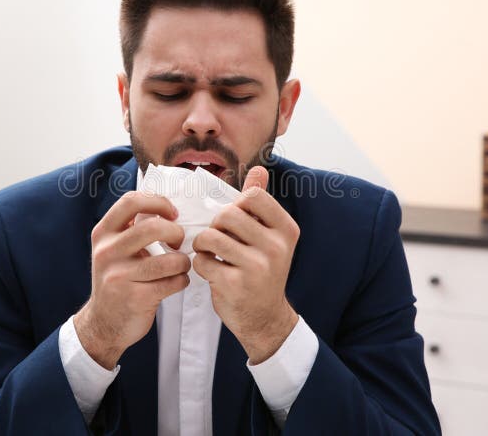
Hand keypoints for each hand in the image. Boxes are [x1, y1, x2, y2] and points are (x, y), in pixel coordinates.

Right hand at [74, 191, 190, 368]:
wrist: (103, 323)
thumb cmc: (117, 281)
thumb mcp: (113, 250)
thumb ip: (131, 229)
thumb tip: (165, 208)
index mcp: (103, 234)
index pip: (131, 202)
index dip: (158, 202)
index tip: (172, 213)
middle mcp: (107, 252)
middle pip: (153, 228)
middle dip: (176, 233)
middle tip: (178, 242)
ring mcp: (119, 276)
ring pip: (169, 260)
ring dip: (183, 262)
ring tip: (180, 266)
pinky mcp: (135, 298)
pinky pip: (172, 282)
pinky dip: (181, 281)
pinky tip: (175, 282)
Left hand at [192, 166, 299, 363]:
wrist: (265, 318)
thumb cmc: (262, 271)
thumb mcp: (269, 237)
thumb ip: (261, 204)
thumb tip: (259, 169)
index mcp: (286, 230)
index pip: (253, 196)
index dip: (236, 205)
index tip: (235, 222)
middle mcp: (276, 247)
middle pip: (227, 214)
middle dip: (215, 225)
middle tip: (218, 240)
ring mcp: (257, 267)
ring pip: (211, 236)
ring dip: (203, 245)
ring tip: (212, 253)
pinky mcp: (235, 285)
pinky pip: (202, 261)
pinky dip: (201, 265)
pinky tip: (212, 272)